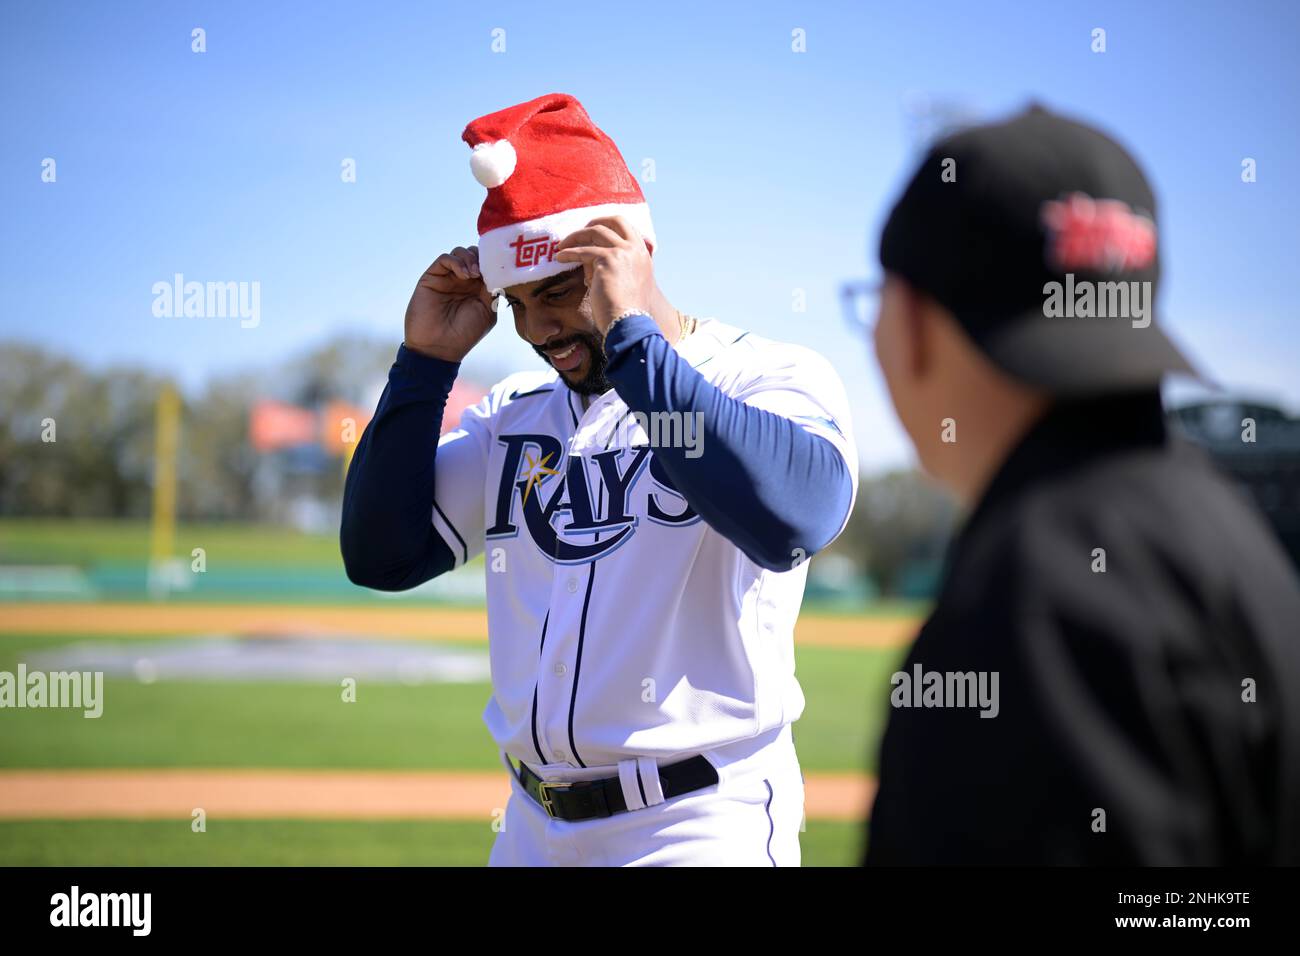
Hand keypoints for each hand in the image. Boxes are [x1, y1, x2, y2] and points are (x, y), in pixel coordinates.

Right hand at [403, 246, 496, 361]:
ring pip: (460, 252)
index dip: (495, 263)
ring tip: (475, 274)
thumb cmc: (464, 334)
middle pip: (475, 254)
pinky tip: (464, 275)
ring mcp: (447, 277)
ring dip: (471, 258)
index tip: (502, 268)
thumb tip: (499, 272)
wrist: (438, 348)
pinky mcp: (432, 277)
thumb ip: (493, 290)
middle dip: (483, 257)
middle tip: (486, 271)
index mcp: (478, 288)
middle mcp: (463, 280)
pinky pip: (445, 259)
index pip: (488, 265)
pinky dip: (457, 262)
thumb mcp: (487, 311)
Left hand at [553, 216, 655, 333]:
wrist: (629, 323)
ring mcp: (624, 252)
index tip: (593, 233)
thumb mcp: (624, 284)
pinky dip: (569, 253)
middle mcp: (636, 250)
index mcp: (643, 256)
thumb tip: (588, 263)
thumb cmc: (624, 313)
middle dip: (594, 222)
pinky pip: (583, 251)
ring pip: (595, 231)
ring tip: (561, 246)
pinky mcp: (608, 259)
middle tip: (578, 232)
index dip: (609, 227)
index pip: (628, 229)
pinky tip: (559, 258)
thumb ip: (612, 269)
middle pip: (615, 220)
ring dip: (575, 237)